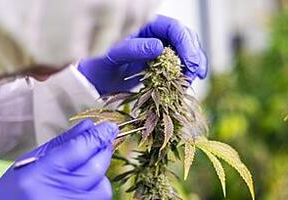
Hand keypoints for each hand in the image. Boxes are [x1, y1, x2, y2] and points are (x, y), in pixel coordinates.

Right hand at [0, 120, 117, 199]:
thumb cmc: (13, 194)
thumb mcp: (30, 163)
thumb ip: (61, 144)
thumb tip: (89, 127)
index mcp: (39, 175)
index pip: (79, 148)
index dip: (98, 136)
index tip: (107, 129)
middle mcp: (55, 197)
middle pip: (96, 167)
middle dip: (102, 153)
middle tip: (101, 146)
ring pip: (102, 190)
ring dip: (99, 180)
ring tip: (82, 179)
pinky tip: (84, 199)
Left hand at [77, 15, 207, 95]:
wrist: (93, 81)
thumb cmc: (98, 64)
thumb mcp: (113, 56)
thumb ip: (133, 49)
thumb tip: (159, 47)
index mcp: (146, 26)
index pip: (173, 28)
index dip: (185, 43)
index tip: (190, 62)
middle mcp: (156, 35)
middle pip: (184, 39)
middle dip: (193, 55)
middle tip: (195, 73)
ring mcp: (159, 50)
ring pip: (185, 52)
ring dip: (192, 66)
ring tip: (191, 81)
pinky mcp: (160, 65)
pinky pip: (178, 67)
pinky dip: (184, 75)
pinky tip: (187, 85)